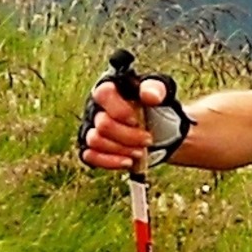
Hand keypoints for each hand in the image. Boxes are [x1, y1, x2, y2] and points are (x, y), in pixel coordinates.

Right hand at [77, 60, 192, 169]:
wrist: (160, 130)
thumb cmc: (157, 107)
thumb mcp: (163, 93)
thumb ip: (157, 89)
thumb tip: (149, 95)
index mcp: (110, 88)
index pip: (104, 94)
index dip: (120, 111)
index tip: (136, 121)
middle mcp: (96, 107)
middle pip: (102, 125)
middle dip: (128, 137)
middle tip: (148, 140)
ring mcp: (92, 127)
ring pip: (95, 141)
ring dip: (121, 150)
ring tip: (141, 152)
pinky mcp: (92, 147)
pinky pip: (89, 156)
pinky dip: (110, 162)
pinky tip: (128, 162)